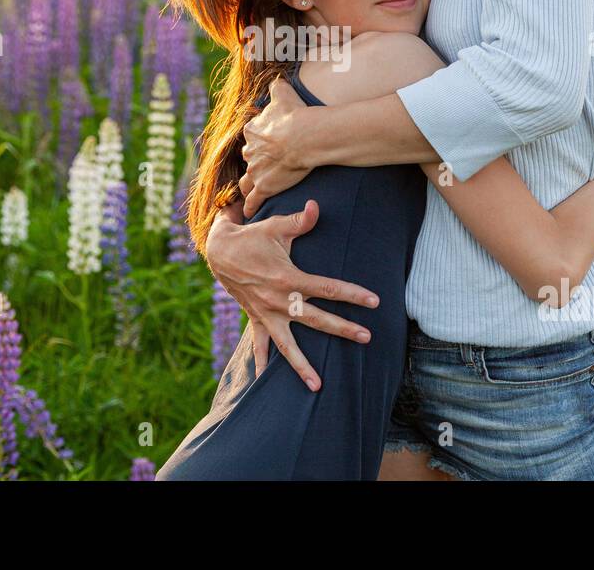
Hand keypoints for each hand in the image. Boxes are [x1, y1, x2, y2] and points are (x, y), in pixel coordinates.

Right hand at [204, 199, 379, 391]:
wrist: (219, 250)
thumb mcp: (275, 226)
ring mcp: (266, 314)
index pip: (327, 288)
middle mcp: (279, 301)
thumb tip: (316, 207)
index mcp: (288, 279)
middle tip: (367, 338)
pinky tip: (265, 384)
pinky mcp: (256, 318)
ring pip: (287, 345)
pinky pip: (259, 346)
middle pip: (316, 319)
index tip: (374, 301)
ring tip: (318, 386)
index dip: (352, 294)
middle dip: (342, 329)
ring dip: (302, 366)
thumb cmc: (253, 236)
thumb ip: (299, 221)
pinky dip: (262, 364)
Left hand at [240, 75, 311, 217]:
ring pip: (246, 180)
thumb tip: (276, 80)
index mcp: (253, 131)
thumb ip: (277, 87)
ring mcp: (255, 171)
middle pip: (249, 158)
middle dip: (255, 161)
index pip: (252, 136)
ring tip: (252, 189)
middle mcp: (250, 151)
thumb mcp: (283, 93)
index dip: (260, 139)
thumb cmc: (296, 114)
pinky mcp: (264, 188)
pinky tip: (249, 213)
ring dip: (248, 185)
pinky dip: (250, 207)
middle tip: (264, 165)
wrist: (304, 137)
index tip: (268, 142)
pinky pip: (253, 201)